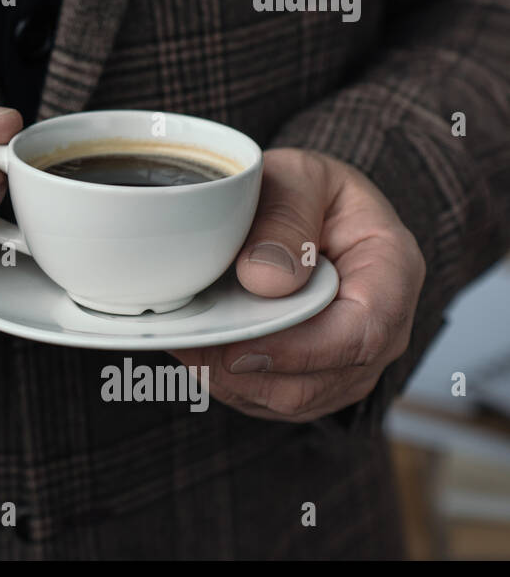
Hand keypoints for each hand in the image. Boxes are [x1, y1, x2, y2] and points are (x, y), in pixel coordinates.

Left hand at [169, 148, 425, 422]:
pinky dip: (223, 379)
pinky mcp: (311, 379)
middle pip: (317, 381)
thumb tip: (264, 279)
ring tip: (184, 337)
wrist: (304, 208)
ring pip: (285, 399)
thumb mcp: (298, 176)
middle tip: (187, 340)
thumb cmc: (306, 189)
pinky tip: (194, 345)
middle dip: (244, 369)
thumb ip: (285, 217)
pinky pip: (266, 398)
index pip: (362, 334)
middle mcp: (381, 329)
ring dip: (226, 377)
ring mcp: (347, 362)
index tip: (236, 347)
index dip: (297, 351)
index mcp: (392, 271)